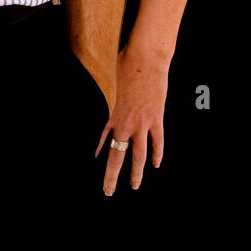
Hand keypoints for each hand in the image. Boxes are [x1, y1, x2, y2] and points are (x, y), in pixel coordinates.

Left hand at [97, 43, 167, 194]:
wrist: (146, 57)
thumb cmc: (125, 62)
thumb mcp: (109, 79)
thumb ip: (107, 93)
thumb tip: (103, 92)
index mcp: (111, 114)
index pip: (101, 140)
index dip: (96, 152)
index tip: (92, 162)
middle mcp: (125, 123)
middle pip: (117, 156)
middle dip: (111, 176)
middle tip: (108, 192)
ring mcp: (142, 123)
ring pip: (138, 155)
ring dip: (136, 173)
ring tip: (134, 186)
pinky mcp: (156, 118)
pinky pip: (157, 141)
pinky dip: (157, 153)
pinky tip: (156, 164)